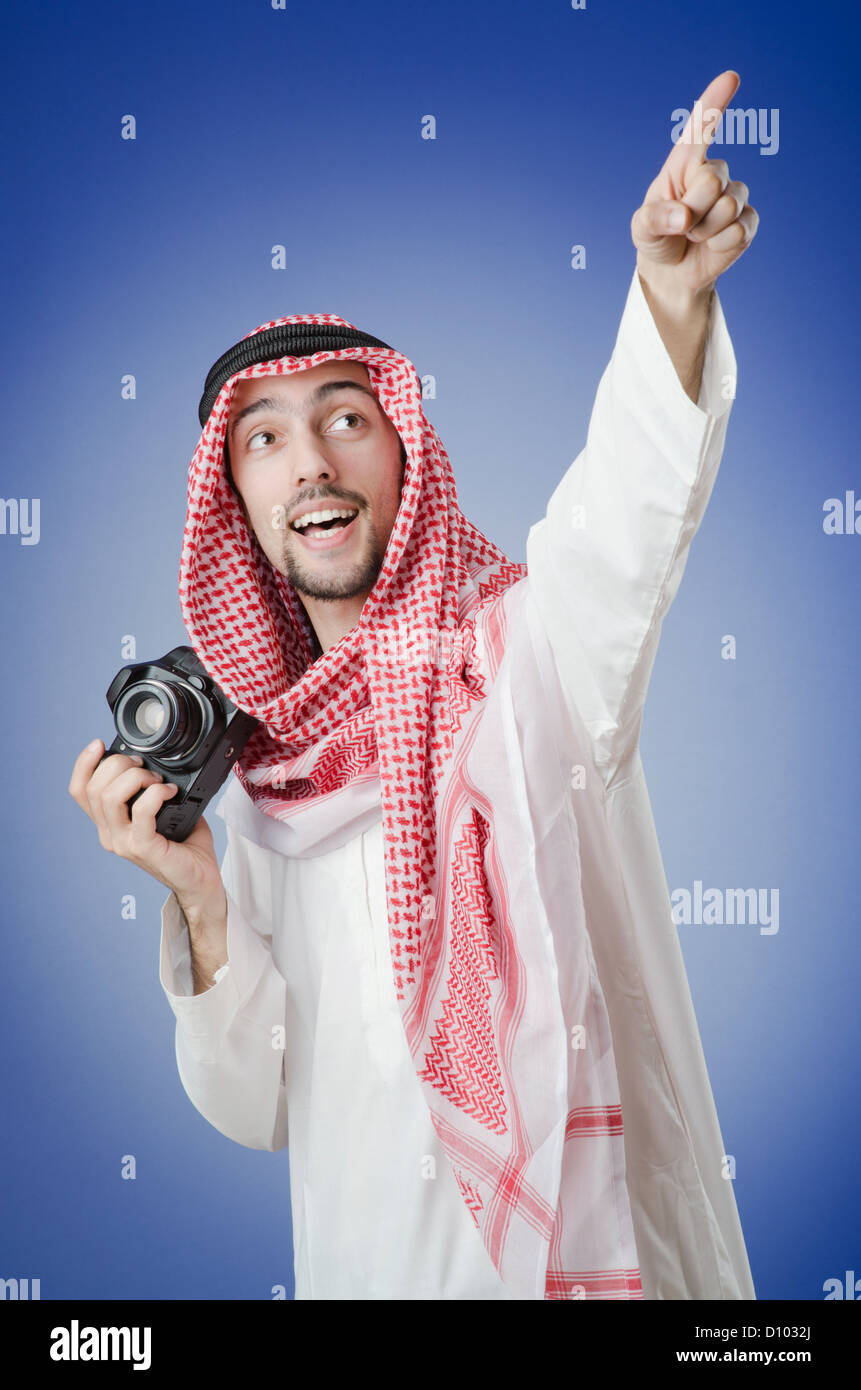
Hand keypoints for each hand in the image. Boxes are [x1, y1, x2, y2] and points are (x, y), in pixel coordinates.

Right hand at [68, 740, 226, 922]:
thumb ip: (147, 789)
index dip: (84, 764)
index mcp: (109, 823)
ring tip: (158, 781)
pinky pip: (142, 810)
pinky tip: (171, 793)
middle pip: (95, 788)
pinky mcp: (143, 847)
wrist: (200, 879)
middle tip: (145, 767)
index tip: (99, 745)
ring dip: (137, 778)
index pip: (80, 791)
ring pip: (110, 796)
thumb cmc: (184, 845)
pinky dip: (157, 793)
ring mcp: (124, 842)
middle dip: (120, 764)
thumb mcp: (158, 811)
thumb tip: (152, 760)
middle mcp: (110, 834)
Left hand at [631, 70, 758, 299]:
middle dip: (693, 210)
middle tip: (681, 225)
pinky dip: (720, 245)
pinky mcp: (748, 221)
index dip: (714, 103)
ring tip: (694, 235)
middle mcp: (712, 173)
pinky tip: (712, 245)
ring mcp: (733, 196)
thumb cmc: (656, 238)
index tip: (731, 78)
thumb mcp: (641, 229)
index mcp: (683, 165)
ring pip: (727, 207)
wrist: (672, 271)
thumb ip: (655, 218)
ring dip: (705, 231)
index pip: (700, 130)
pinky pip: (739, 230)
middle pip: (712, 180)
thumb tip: (684, 216)